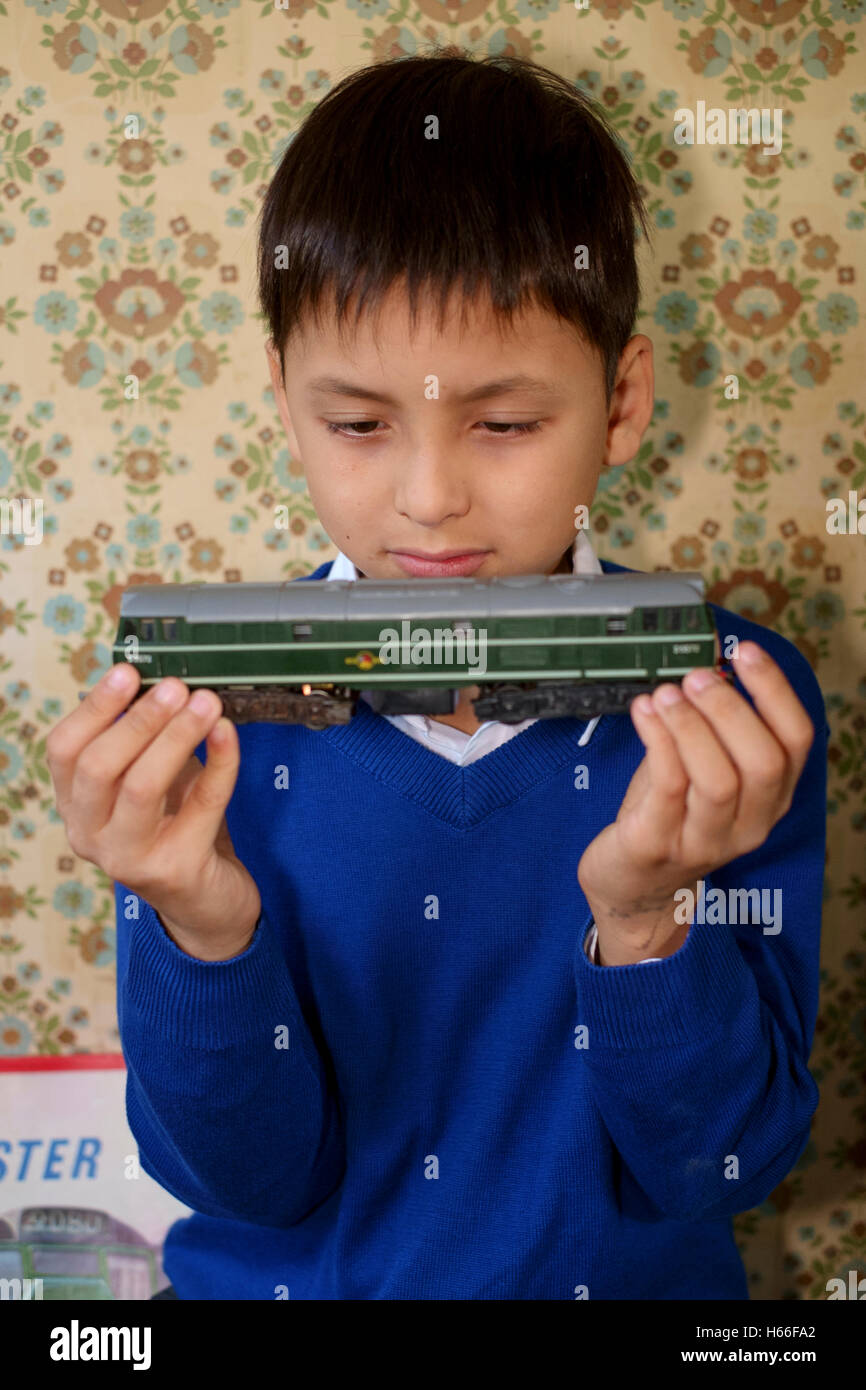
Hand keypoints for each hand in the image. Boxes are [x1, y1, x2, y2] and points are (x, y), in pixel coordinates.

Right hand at [46, 664, 261, 960]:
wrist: (206, 900)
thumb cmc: (176, 827)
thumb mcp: (151, 779)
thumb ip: (147, 740)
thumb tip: (163, 680)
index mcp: (76, 806)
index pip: (64, 750)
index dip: (94, 707)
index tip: (128, 671)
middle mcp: (90, 835)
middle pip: (98, 766)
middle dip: (139, 719)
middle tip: (175, 686)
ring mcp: (128, 858)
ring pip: (142, 786)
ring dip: (176, 736)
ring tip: (206, 702)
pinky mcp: (175, 869)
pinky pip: (202, 804)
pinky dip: (220, 762)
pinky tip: (228, 733)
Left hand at [576, 642, 814, 961]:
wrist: (631, 886)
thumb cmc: (668, 813)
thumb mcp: (703, 770)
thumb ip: (713, 728)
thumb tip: (710, 666)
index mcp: (771, 797)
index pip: (798, 741)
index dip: (776, 690)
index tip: (745, 652)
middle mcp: (750, 823)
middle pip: (764, 762)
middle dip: (731, 709)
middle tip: (695, 677)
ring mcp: (706, 841)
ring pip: (718, 780)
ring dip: (691, 725)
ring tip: (664, 694)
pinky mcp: (658, 845)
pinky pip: (668, 788)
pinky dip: (658, 741)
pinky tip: (642, 713)